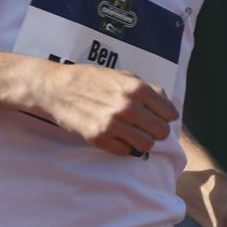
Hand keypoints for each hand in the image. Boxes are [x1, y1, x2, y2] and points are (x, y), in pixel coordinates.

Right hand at [30, 62, 178, 156]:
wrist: (56, 88)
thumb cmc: (90, 79)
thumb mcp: (123, 75)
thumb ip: (147, 89)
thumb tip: (166, 104)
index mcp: (137, 89)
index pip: (170, 113)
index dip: (165, 116)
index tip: (157, 117)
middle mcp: (128, 107)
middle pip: (161, 132)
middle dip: (155, 131)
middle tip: (143, 127)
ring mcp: (113, 124)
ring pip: (146, 145)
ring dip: (140, 141)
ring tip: (130, 133)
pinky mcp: (98, 138)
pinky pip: (124, 152)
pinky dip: (122, 146)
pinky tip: (114, 136)